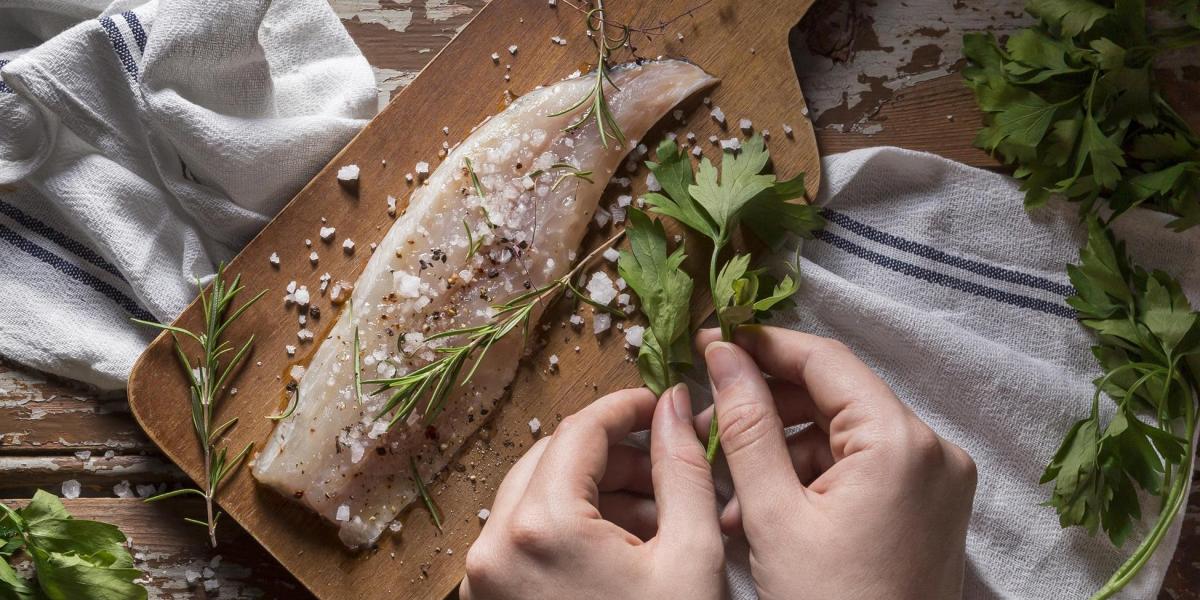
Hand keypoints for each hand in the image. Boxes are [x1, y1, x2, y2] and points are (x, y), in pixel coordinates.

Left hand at [460, 387, 724, 599]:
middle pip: (552, 459)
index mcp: (541, 527)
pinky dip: (569, 527)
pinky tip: (621, 549)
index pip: (579, 430)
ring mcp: (484, 578)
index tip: (661, 405)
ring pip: (535, 496)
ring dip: (592, 491)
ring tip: (653, 516)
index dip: (625, 407)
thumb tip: (674, 404)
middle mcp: (495, 547)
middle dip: (612, 454)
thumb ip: (682, 469)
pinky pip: (524, 538)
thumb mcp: (690, 556)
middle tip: (664, 467)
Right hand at [696, 326, 975, 599]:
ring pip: (845, 436)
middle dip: (767, 410)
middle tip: (705, 425)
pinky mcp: (931, 509)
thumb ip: (747, 426)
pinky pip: (864, 470)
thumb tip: (724, 357)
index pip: (825, 360)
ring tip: (730, 494)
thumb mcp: (774, 516)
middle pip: (836, 397)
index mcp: (901, 443)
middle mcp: (933, 451)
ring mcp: (938, 482)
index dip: (763, 347)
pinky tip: (766, 513)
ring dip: (783, 452)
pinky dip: (814, 481)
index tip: (712, 343)